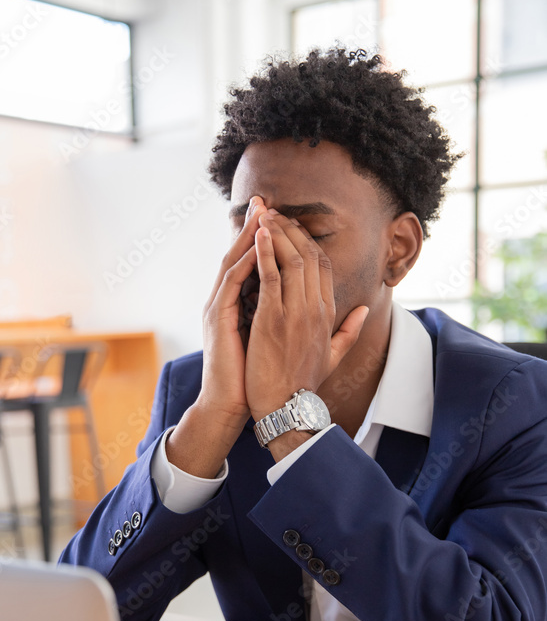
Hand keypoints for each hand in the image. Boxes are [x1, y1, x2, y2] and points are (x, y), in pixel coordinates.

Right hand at [197, 195, 267, 431]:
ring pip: (233, 261)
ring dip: (248, 235)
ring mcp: (218, 308)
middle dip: (253, 227)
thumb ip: (290, 322)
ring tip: (262, 212)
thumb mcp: (275, 344)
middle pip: (239, 255)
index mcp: (239, 306)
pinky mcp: (218, 317)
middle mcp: (225, 302)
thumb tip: (315, 310)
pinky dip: (245, 261)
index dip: (265, 241)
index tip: (281, 219)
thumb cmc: (256, 380)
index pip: (253, 265)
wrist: (233, 404)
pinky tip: (259, 244)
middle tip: (265, 201)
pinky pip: (232, 281)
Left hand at [245, 211, 368, 421]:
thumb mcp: (334, 356)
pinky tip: (257, 235)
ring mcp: (295, 313)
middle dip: (290, 229)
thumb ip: (349, 331)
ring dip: (276, 233)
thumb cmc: (303, 384)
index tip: (291, 227)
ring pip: (291, 260)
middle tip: (272, 212)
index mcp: (327, 314)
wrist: (285, 408)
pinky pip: (271, 276)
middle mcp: (315, 309)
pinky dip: (264, 252)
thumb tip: (361, 310)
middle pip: (308, 255)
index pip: (322, 265)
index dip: (307, 241)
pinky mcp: (272, 319)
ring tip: (263, 215)